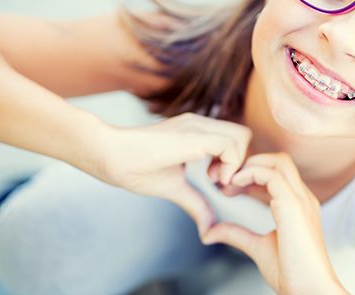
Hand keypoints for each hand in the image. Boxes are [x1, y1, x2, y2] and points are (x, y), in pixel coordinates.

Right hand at [95, 112, 251, 236]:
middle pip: (244, 135)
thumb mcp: (175, 188)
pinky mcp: (194, 135)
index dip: (235, 164)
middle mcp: (201, 125)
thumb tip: (208, 229)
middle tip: (222, 185)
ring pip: (242, 136)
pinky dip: (230, 165)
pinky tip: (211, 180)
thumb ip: (196, 203)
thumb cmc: (135, 168)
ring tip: (216, 182)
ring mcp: (198, 127)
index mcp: (197, 133)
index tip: (219, 186)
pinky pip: (231, 144)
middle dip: (242, 163)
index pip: (235, 140)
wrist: (110, 155)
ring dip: (237, 163)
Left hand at [200, 153, 347, 294]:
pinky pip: (272, 175)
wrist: (310, 290)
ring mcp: (301, 199)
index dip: (251, 173)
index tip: (228, 186)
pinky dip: (251, 174)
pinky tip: (235, 185)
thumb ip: (237, 235)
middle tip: (224, 179)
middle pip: (279, 160)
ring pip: (278, 161)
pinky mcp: (294, 206)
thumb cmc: (293, 274)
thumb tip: (212, 231)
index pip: (277, 172)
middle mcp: (302, 198)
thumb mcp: (258, 247)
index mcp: (298, 205)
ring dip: (249, 165)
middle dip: (249, 162)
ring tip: (228, 181)